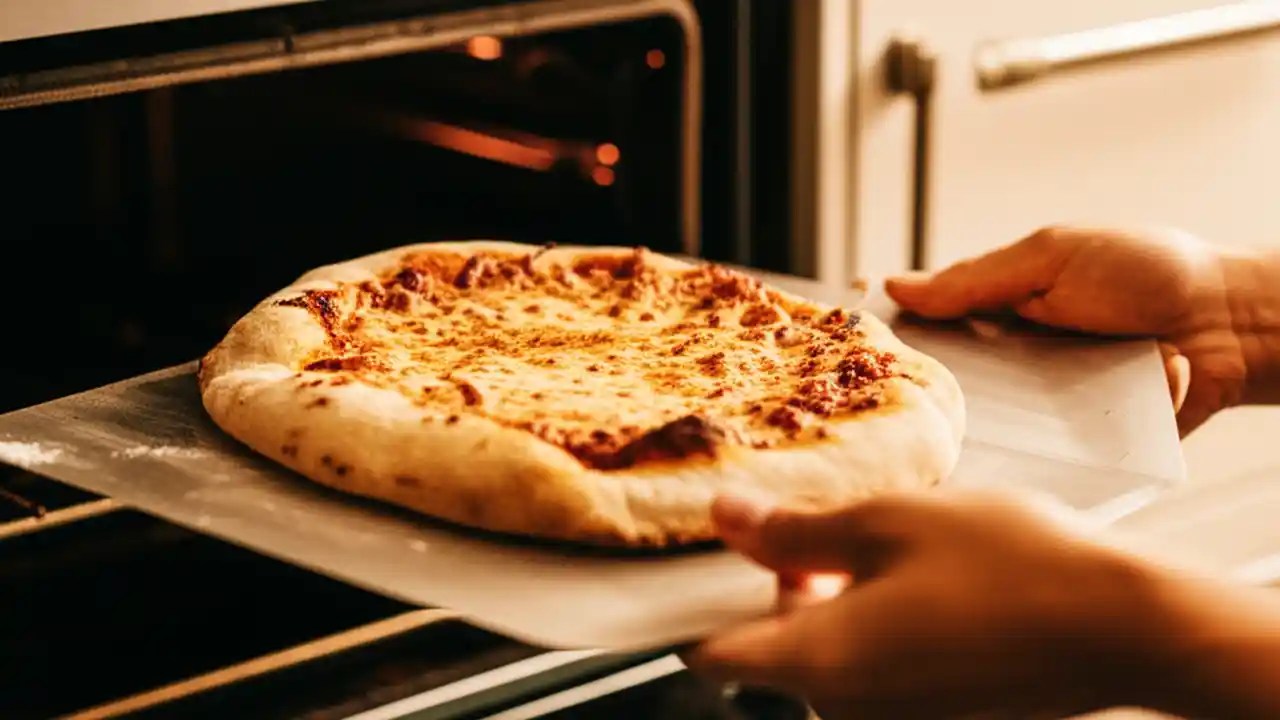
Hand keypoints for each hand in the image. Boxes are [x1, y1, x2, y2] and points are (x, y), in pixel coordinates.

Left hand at [684, 489, 1180, 718]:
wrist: (1120, 625)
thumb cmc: (1010, 566)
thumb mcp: (886, 523)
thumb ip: (793, 529)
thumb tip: (726, 517)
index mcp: (820, 663)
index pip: (712, 649)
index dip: (692, 600)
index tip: (699, 555)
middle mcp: (846, 709)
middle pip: (771, 646)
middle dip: (780, 583)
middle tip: (821, 523)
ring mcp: (891, 718)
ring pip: (824, 653)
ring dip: (832, 598)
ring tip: (886, 543)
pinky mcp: (929, 714)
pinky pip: (872, 669)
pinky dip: (873, 623)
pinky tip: (920, 581)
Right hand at [884, 225, 1267, 435]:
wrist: (1234, 321)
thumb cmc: (1150, 270)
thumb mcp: (1051, 256)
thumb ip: (975, 278)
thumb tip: (895, 286)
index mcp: (1001, 317)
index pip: (932, 340)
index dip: (897, 353)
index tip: (863, 364)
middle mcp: (1018, 367)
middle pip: (955, 396)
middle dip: (937, 403)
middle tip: (913, 411)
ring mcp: (1051, 411)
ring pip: (997, 436)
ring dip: (991, 431)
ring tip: (982, 428)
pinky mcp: (1085, 448)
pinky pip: (1051, 461)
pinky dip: (1051, 449)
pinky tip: (1057, 434)